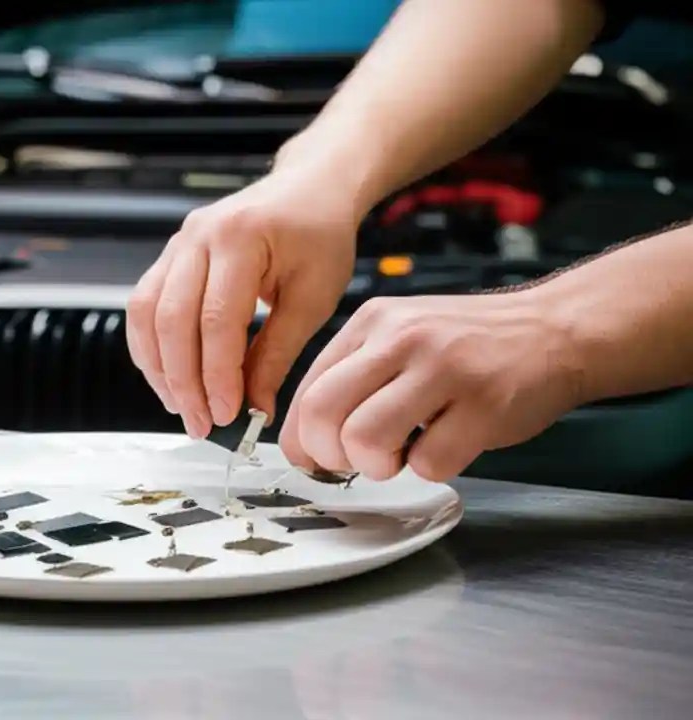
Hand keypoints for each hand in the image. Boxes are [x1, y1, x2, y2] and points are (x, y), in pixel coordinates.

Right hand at [126, 164, 360, 437]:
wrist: (310, 188)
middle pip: (172, 320)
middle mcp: (199, 235)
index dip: (217, 374)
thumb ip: (278, 353)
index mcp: (241, 238)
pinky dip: (152, 346)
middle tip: (201, 423)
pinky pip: (145, 305)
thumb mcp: (314, 297)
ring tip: (181, 406)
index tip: (227, 414)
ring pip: (147, 314)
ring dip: (158, 368)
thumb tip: (254, 406)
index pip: (217, 319)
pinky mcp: (171, 255)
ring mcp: (178, 243)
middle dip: (183, 380)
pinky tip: (169, 377)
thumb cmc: (319, 234)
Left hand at [278, 290, 585, 481]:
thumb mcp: (400, 335)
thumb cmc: (470, 345)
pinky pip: (429, 463)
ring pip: (366, 439)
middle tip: (356, 460)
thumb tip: (304, 438)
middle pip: (323, 412)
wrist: (555, 330)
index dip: (302, 439)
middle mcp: (402, 338)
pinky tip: (447, 444)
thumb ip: (353, 375)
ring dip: (378, 466)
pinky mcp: (484, 405)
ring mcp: (444, 369)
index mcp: (372, 321)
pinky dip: (432, 468)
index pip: (308, 389)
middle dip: (330, 455)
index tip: (315, 458)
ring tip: (403, 454)